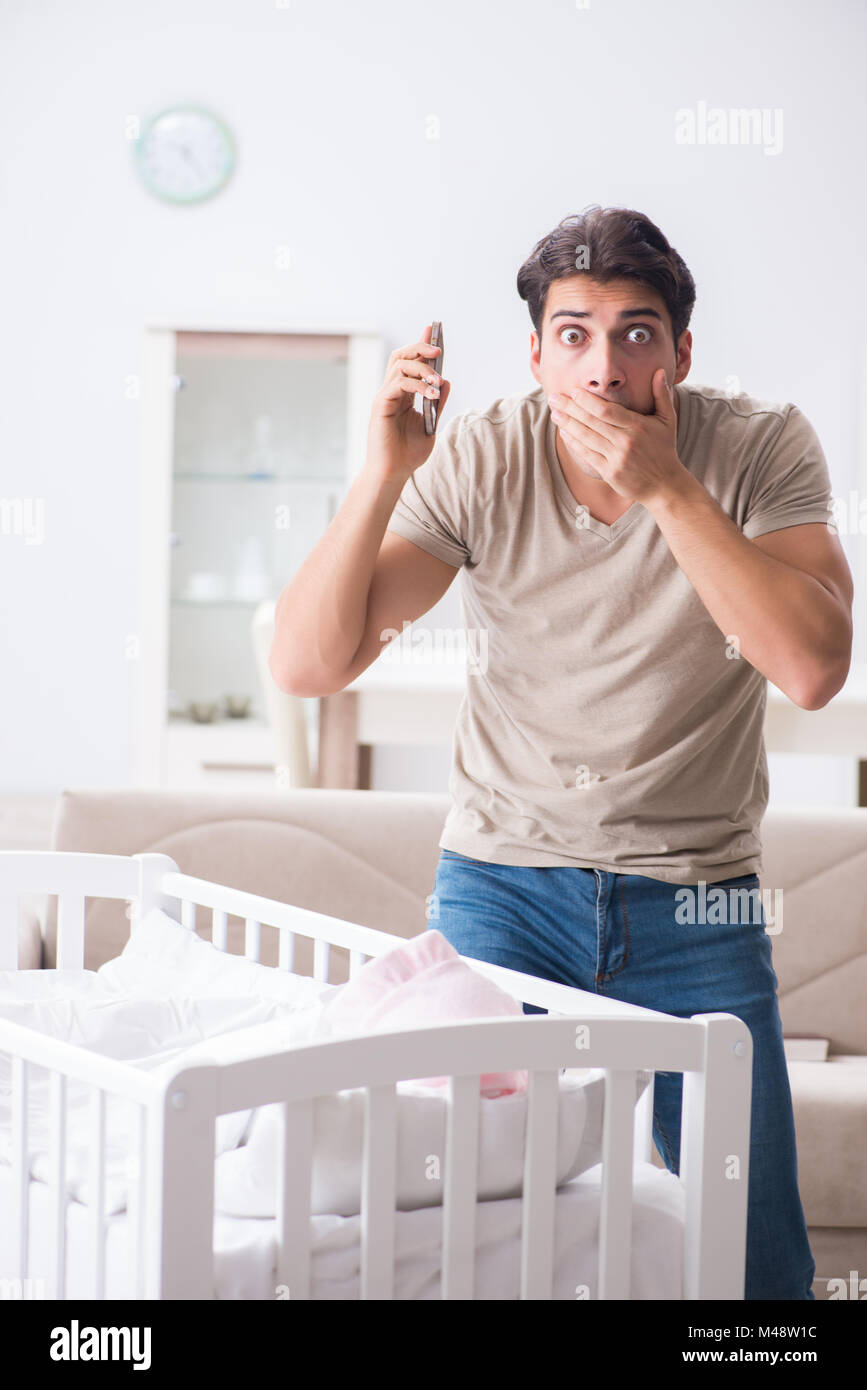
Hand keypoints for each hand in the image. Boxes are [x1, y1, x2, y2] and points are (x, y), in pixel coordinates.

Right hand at [366, 324, 449, 482]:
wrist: (393, 474)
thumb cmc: (408, 454)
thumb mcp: (430, 424)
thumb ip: (437, 403)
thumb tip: (446, 380)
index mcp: (402, 394)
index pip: (410, 362)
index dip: (421, 344)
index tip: (434, 328)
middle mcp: (391, 391)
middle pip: (401, 356)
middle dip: (420, 347)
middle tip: (439, 349)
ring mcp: (384, 397)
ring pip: (399, 365)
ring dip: (422, 368)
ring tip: (437, 380)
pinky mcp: (380, 405)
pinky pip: (398, 384)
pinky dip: (417, 385)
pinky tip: (431, 394)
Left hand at [548, 369, 685, 505]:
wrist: (664, 485)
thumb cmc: (664, 449)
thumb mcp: (668, 420)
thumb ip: (661, 395)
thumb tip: (659, 371)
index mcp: (637, 426)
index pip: (606, 410)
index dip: (587, 400)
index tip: (573, 391)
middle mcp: (625, 441)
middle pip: (592, 421)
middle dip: (570, 408)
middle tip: (554, 398)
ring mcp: (616, 458)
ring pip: (586, 437)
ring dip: (567, 424)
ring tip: (554, 413)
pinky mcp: (609, 472)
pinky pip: (587, 455)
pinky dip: (574, 443)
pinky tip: (564, 432)